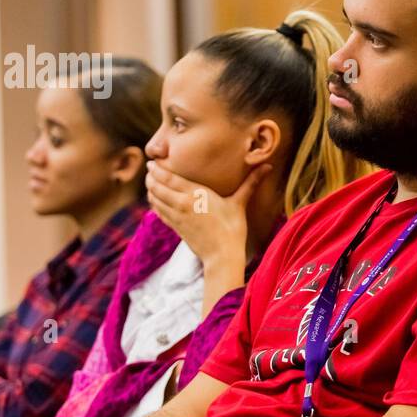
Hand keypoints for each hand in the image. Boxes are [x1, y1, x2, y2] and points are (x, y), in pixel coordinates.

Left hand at [145, 160, 269, 266]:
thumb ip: (250, 183)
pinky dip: (153, 204)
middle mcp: (182, 203)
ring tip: (149, 182)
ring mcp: (176, 216)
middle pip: (157, 186)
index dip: (157, 169)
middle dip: (150, 177)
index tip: (153, 161)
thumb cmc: (233, 228)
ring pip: (154, 199)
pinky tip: (154, 200)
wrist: (222, 255)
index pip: (169, 177)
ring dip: (149, 190)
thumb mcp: (239, 203)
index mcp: (195, 193)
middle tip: (149, 170)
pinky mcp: (175, 227)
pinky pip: (158, 212)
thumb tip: (268, 166)